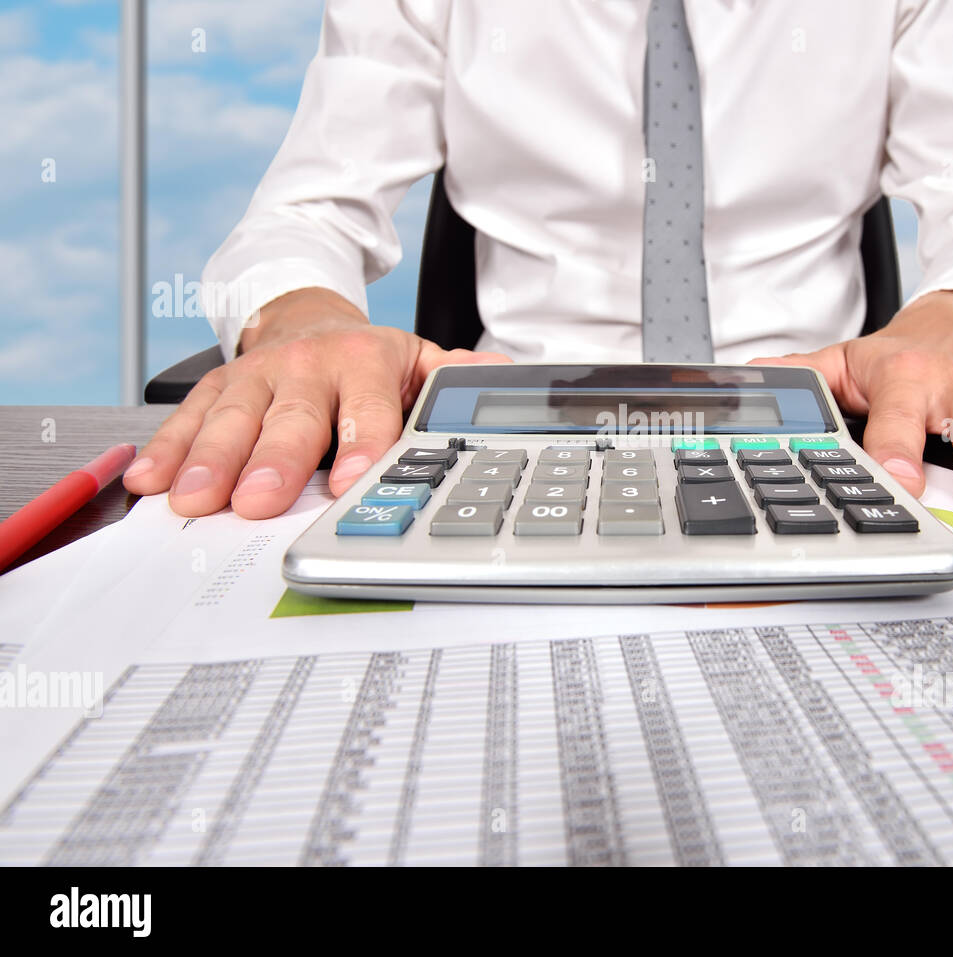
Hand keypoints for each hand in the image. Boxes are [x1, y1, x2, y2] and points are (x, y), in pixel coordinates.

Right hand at [123, 287, 510, 518]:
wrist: (306, 320)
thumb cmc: (367, 362)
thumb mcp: (417, 362)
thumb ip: (453, 374)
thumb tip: (501, 373)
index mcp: (367, 363)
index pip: (369, 410)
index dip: (360, 445)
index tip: (352, 481)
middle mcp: (309, 367)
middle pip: (293, 419)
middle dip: (274, 460)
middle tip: (257, 500)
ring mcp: (258, 377)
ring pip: (233, 419)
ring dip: (211, 460)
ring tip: (194, 498)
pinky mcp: (217, 388)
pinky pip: (189, 419)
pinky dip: (167, 449)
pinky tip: (151, 480)